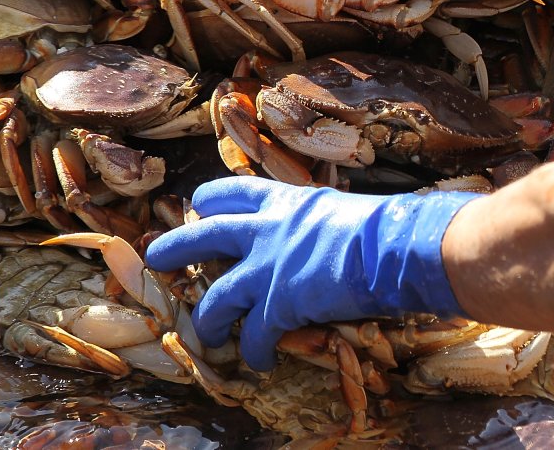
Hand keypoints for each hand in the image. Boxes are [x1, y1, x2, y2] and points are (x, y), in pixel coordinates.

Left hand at [145, 176, 481, 370]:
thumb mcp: (341, 210)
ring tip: (208, 333)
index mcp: (286, 200)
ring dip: (208, 318)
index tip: (200, 210)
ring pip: (217, 296)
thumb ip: (320, 221)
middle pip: (204, 234)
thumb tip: (328, 232)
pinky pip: (254, 335)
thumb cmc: (386, 225)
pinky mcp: (280, 304)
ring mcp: (270, 267)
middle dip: (174, 247)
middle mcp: (269, 229)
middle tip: (158, 258)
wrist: (395, 246)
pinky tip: (261, 361)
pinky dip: (254, 351)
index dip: (209, 201)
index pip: (232, 191)